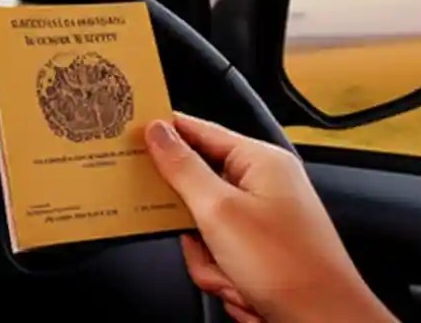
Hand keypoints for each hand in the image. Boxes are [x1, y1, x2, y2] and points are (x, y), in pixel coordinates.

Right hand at [145, 113, 396, 322]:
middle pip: (195, 188)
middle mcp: (263, 187)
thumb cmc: (290, 268)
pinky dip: (222, 276)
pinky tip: (243, 289)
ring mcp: (260, 222)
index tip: (130, 131)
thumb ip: (182, 168)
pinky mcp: (257, 252)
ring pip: (200, 229)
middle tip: (198, 236)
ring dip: (209, 259)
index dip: (165, 131)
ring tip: (234, 275)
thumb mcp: (220, 212)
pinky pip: (215, 255)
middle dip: (192, 225)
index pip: (200, 131)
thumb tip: (157, 133)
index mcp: (260, 162)